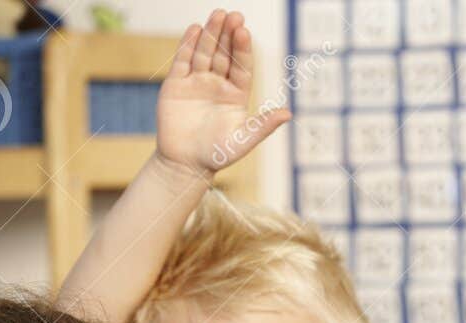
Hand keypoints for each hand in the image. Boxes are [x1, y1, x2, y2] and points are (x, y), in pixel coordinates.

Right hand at [157, 10, 289, 178]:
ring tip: (217, 15)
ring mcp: (196, 82)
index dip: (243, 49)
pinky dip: (188, 44)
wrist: (185, 164)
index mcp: (236, 95)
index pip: (241, 67)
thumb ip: (264, 125)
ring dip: (211, 34)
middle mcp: (217, 85)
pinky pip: (183, 60)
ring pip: (205, 53)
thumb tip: (288, 113)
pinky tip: (195, 29)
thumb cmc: (217, 155)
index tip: (245, 31)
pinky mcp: (176, 84)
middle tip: (234, 14)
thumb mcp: (244, 140)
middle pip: (224, 55)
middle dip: (228, 35)